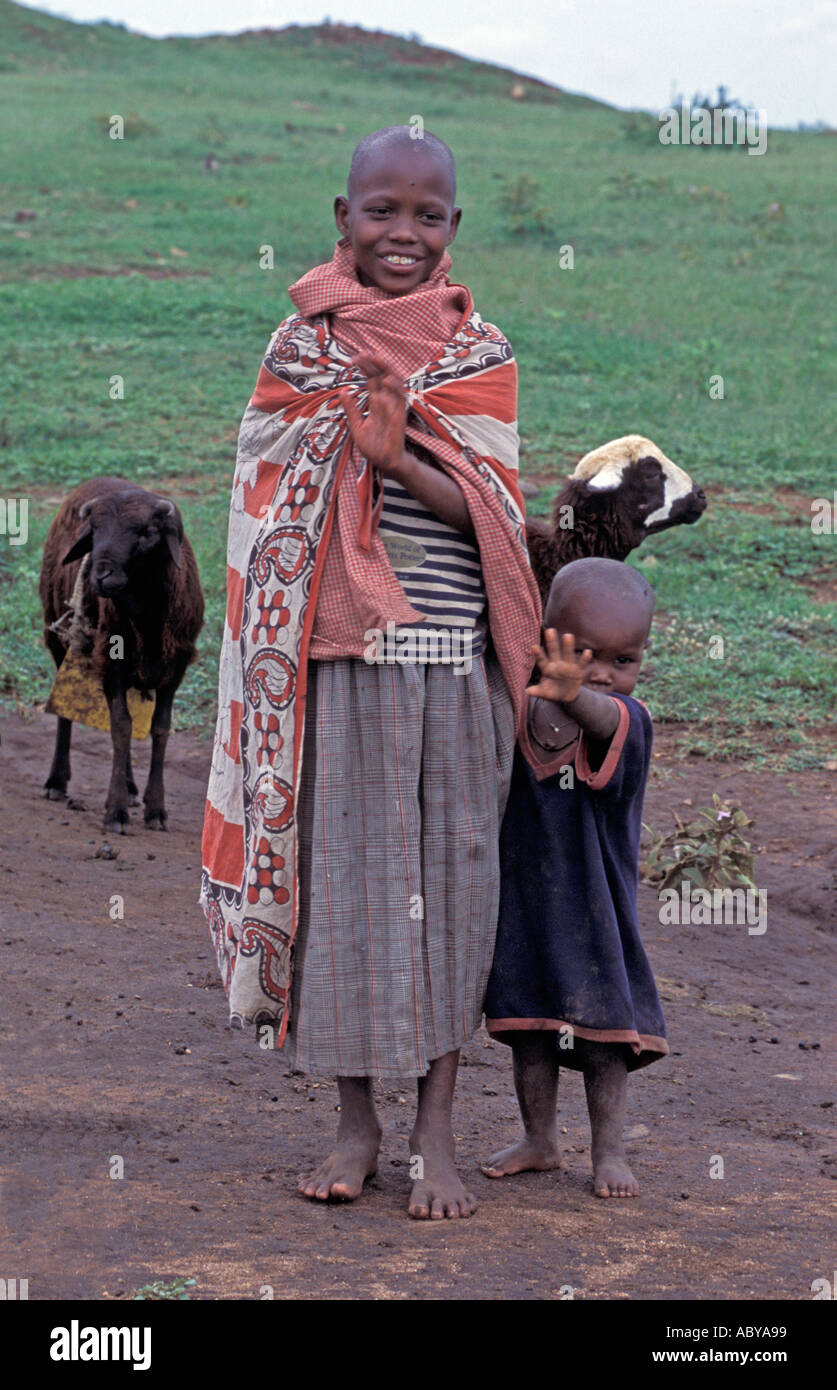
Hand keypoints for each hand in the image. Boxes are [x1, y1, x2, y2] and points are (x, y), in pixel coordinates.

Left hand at [340, 352, 406, 477]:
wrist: (384, 463)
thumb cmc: (373, 446)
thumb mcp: (356, 425)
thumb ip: (351, 409)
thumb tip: (342, 392)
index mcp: (376, 402)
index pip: (373, 379)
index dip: (366, 367)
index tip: (355, 358)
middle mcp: (386, 402)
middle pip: (383, 376)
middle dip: (375, 363)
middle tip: (363, 353)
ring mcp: (394, 408)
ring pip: (395, 382)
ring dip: (386, 369)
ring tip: (376, 358)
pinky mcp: (399, 417)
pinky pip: (400, 400)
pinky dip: (395, 389)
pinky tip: (386, 380)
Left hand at [526, 630, 591, 704]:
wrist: (566, 696)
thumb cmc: (552, 692)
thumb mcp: (545, 692)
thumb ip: (537, 691)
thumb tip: (526, 691)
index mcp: (547, 668)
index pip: (542, 660)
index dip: (538, 654)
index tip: (533, 647)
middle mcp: (557, 664)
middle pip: (554, 652)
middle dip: (552, 642)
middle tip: (549, 630)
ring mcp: (567, 666)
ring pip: (567, 654)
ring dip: (568, 646)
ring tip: (567, 635)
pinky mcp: (577, 670)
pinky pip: (581, 664)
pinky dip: (584, 658)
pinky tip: (587, 652)